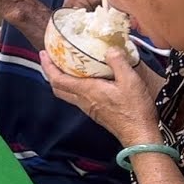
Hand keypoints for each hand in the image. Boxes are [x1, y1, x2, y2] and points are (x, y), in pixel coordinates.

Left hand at [39, 48, 161, 145]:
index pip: (58, 79)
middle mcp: (83, 100)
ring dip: (61, 80)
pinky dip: (73, 86)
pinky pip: (77, 97)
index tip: (44, 54)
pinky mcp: (95, 112)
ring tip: (65, 66)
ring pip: (66, 93)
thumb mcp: (130, 80)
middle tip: (51, 58)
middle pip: (58, 87)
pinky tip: (84, 79)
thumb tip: (109, 49)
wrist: (139, 134)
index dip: (48, 66)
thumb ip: (118, 62)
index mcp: (87, 91)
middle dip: (50, 72)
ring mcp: (88, 108)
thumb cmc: (134, 110)